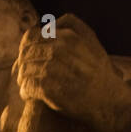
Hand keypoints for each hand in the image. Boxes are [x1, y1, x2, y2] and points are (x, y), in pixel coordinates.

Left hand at [16, 14, 130, 131]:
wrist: (109, 101)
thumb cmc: (97, 75)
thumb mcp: (89, 43)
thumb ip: (68, 33)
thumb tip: (42, 30)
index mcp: (67, 37)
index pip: (31, 36)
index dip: (25, 47)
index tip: (27, 58)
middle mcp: (60, 49)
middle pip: (25, 53)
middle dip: (22, 64)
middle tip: (23, 75)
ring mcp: (53, 68)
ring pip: (24, 70)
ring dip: (22, 79)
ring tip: (26, 87)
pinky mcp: (48, 87)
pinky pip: (27, 87)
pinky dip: (25, 92)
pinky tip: (29, 96)